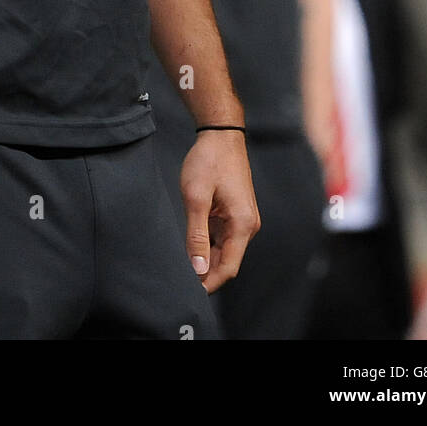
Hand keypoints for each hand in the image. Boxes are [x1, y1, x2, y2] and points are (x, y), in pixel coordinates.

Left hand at [179, 131, 259, 293]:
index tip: (189, 291)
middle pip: (227, 261)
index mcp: (243, 224)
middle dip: (206, 272)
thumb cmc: (209, 161)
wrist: (221, 134)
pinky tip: (189, 245)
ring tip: (181, 264)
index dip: (210, 282)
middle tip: (179, 279)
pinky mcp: (234, 213)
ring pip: (224, 250)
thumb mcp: (196, 197)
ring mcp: (242, 219)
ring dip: (205, 258)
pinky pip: (222, 236)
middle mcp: (247, 225)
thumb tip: (198, 268)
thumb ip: (196, 235)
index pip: (229, 267)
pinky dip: (207, 243)